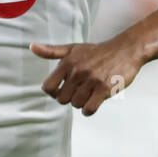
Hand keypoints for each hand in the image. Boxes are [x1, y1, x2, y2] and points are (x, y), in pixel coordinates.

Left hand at [31, 32, 145, 115]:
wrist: (126, 50)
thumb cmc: (97, 52)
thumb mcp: (73, 49)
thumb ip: (51, 51)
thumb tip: (31, 47)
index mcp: (68, 62)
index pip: (48, 87)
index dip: (53, 92)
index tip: (62, 90)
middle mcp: (78, 71)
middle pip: (62, 99)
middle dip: (69, 98)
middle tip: (79, 90)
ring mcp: (92, 81)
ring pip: (76, 105)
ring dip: (81, 103)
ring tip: (89, 93)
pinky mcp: (105, 89)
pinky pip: (89, 109)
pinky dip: (89, 109)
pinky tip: (94, 101)